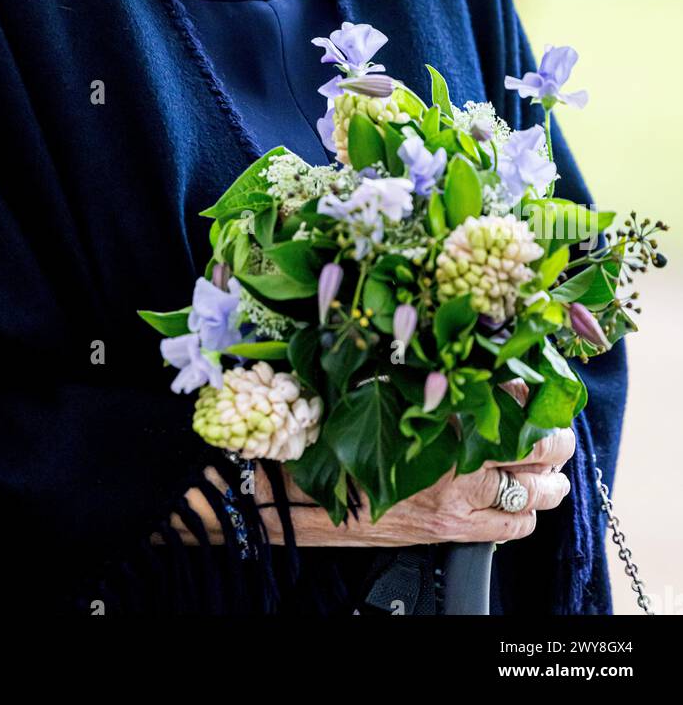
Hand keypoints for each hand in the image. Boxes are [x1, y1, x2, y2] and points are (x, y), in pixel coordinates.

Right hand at [162, 380, 574, 548]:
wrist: (301, 492)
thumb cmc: (331, 427)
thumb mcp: (371, 378)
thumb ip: (414, 359)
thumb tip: (446, 325)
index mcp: (437, 407)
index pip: (511, 391)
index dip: (536, 385)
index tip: (541, 376)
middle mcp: (456, 453)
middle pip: (539, 442)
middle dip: (555, 433)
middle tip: (553, 425)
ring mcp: (460, 497)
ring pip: (537, 490)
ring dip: (550, 478)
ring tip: (547, 467)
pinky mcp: (454, 531)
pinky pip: (515, 528)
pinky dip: (527, 514)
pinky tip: (520, 500)